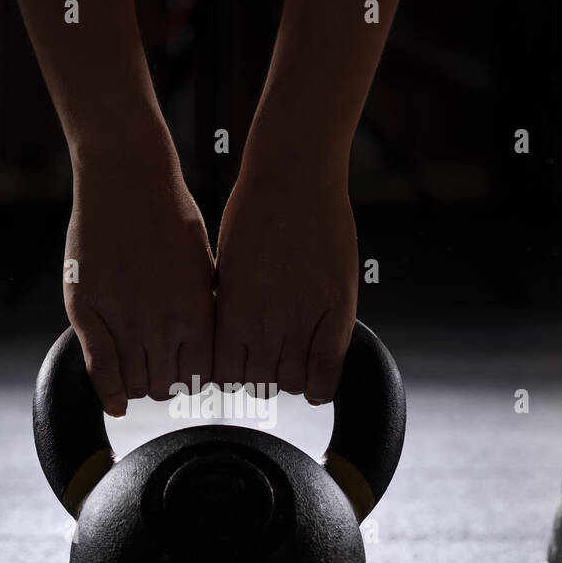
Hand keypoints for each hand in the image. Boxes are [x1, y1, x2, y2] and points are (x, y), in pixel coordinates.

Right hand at [64, 154, 214, 415]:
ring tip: (135, 370)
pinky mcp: (87, 310)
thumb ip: (203, 316)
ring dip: (134, 384)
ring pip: (133, 384)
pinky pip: (99, 368)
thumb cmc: (171, 216)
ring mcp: (123, 319)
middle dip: (163, 385)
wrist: (127, 176)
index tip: (185, 375)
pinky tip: (112, 403)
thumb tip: (207, 357)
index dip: (192, 382)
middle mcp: (163, 325)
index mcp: (198, 315)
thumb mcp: (204, 269)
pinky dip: (106, 391)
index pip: (200, 380)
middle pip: (165, 388)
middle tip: (157, 372)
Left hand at [212, 158, 357, 404]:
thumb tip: (229, 346)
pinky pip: (328, 371)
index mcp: (230, 313)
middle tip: (269, 363)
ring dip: (292, 378)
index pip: (225, 376)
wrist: (294, 177)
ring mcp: (301, 320)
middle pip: (258, 385)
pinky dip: (322, 385)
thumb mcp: (226, 268)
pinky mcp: (336, 312)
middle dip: (260, 379)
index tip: (239, 369)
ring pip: (292, 383)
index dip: (231, 376)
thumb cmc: (254, 214)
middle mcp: (263, 323)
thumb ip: (229, 311)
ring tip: (294, 362)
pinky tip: (318, 384)